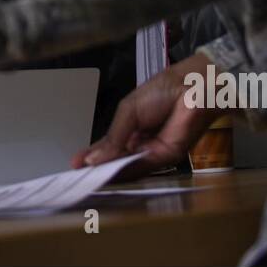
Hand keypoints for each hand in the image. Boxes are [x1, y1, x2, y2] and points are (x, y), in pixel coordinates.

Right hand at [72, 52, 222, 172]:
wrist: (191, 88)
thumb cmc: (161, 91)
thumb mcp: (128, 110)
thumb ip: (112, 137)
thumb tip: (92, 158)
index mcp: (131, 127)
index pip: (109, 146)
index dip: (93, 155)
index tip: (76, 163)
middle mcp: (141, 142)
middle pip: (117, 159)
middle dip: (98, 168)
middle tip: (78, 175)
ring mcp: (153, 151)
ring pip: (128, 166)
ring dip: (108, 173)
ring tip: (87, 178)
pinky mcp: (166, 157)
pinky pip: (142, 167)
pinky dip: (125, 172)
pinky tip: (108, 174)